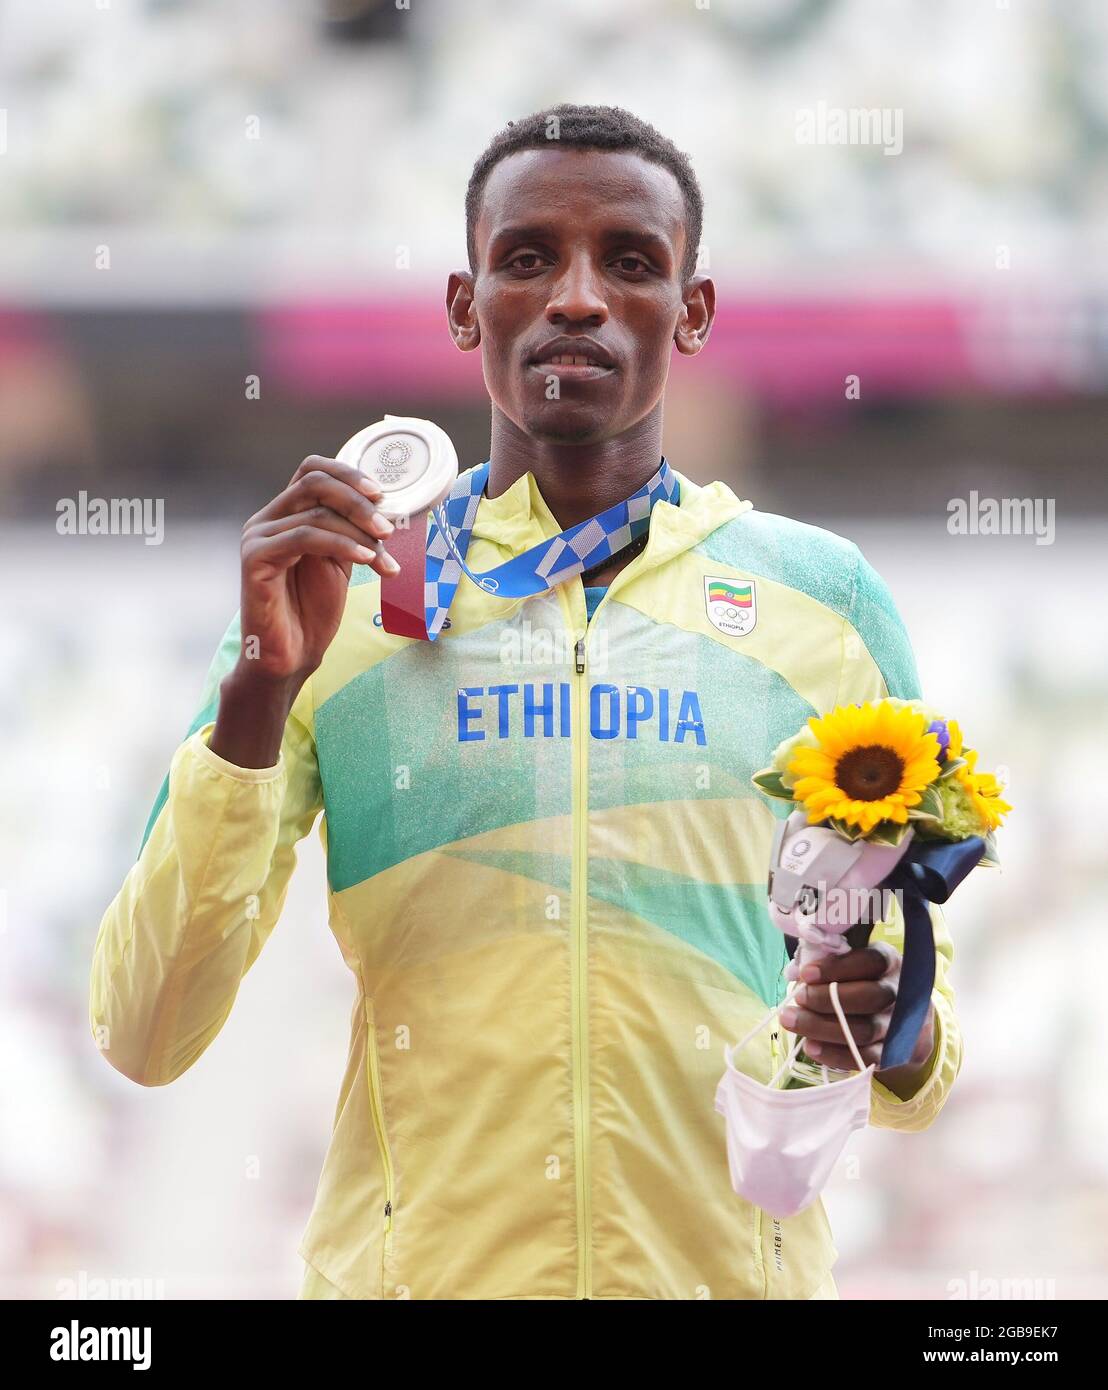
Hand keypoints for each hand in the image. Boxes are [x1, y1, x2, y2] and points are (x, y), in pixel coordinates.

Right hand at [209, 456, 400, 768]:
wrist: (290, 656)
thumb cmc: (312, 612)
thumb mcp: (340, 561)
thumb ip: (350, 530)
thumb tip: (381, 504)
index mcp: (286, 514)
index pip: (312, 470)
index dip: (348, 473)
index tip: (382, 494)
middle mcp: (266, 519)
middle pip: (314, 482)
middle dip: (358, 501)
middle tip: (388, 528)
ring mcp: (257, 536)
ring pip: (315, 513)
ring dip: (358, 533)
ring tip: (383, 559)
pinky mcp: (254, 558)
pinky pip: (303, 537)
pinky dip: (341, 545)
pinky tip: (366, 560)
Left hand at [777, 942, 935, 1092]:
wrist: (897, 1022)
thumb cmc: (861, 983)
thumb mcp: (851, 965)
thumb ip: (830, 966)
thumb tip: (800, 977)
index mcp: (890, 963)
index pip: (871, 961)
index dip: (838, 967)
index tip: (806, 973)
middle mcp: (901, 993)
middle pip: (870, 997)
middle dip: (828, 999)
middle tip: (798, 999)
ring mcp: (901, 1026)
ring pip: (866, 1030)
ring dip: (823, 1027)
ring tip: (792, 1021)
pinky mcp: (895, 1054)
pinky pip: (866, 1058)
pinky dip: (835, 1054)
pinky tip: (810, 1047)